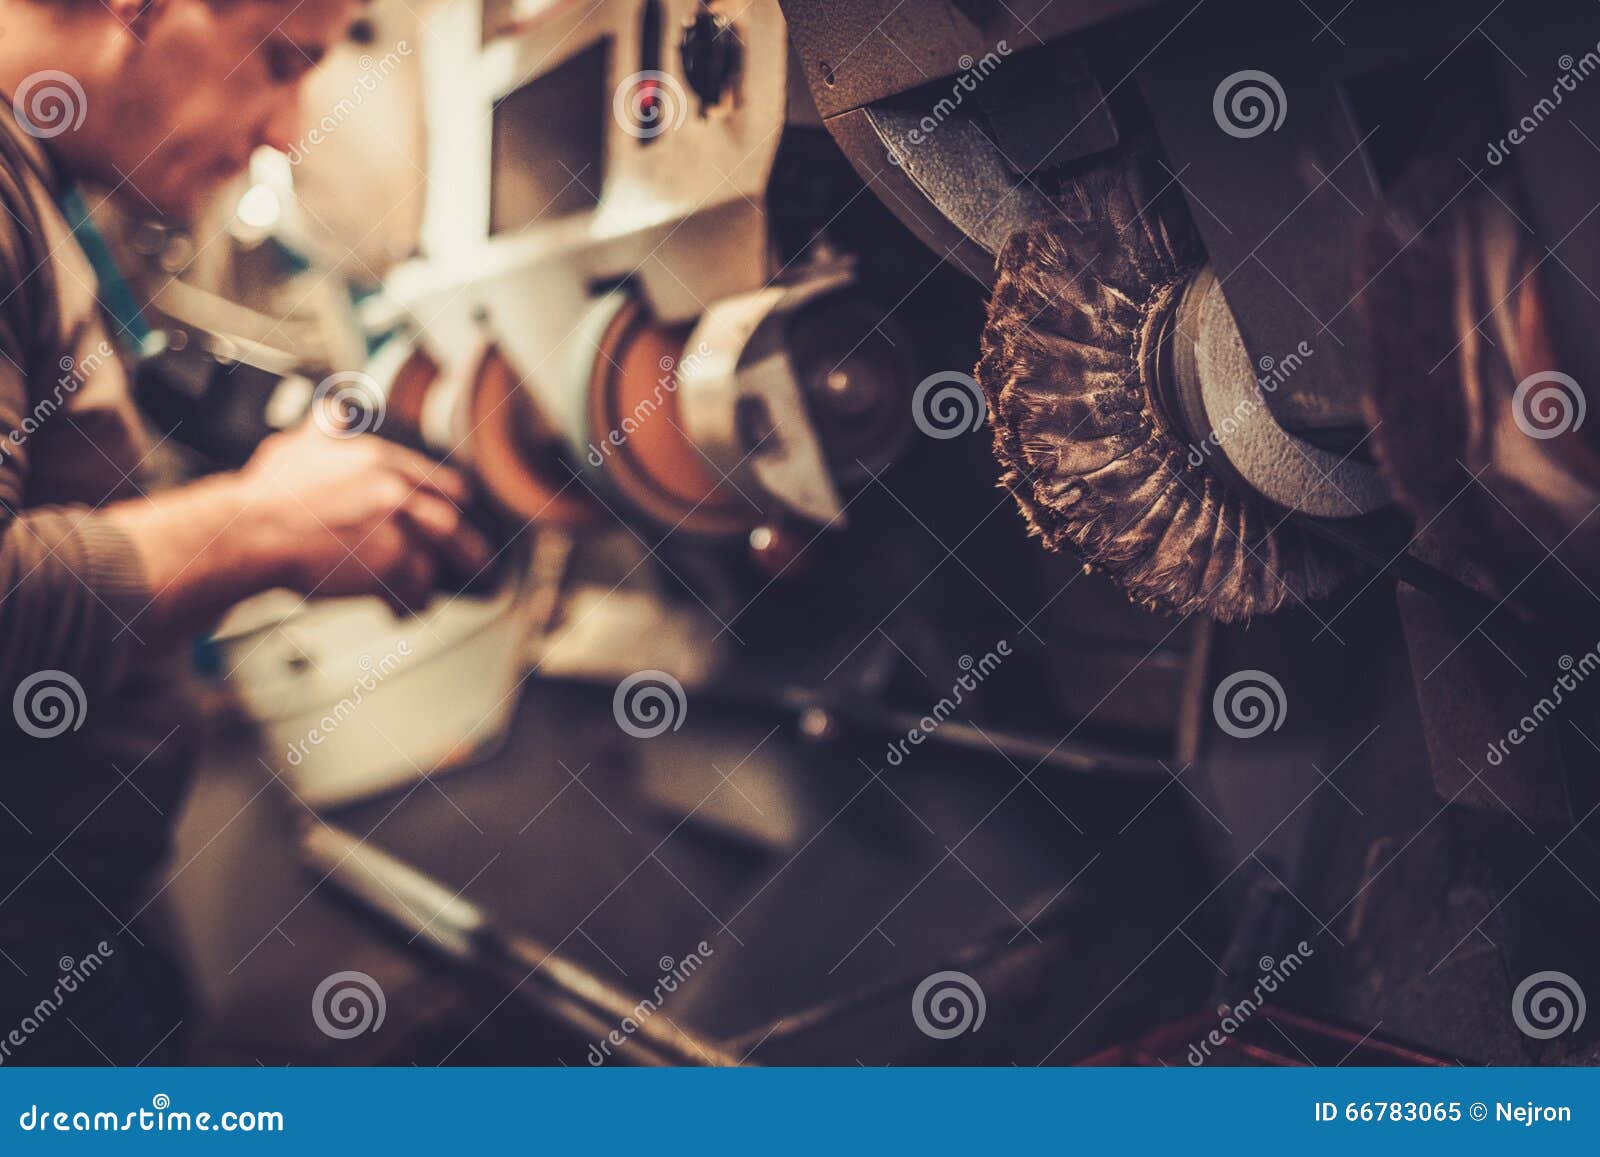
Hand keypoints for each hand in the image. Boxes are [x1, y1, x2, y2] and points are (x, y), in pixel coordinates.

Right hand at [237, 423, 492, 613]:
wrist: (250, 533)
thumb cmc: (265, 495)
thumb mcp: (297, 445)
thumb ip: (324, 428)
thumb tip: (334, 411)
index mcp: (379, 459)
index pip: (433, 478)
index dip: (449, 497)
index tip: (457, 507)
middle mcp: (395, 489)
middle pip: (449, 519)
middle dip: (465, 543)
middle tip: (476, 557)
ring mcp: (397, 527)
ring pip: (436, 557)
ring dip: (435, 577)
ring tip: (436, 592)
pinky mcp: (391, 563)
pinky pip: (415, 588)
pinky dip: (411, 602)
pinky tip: (405, 609)